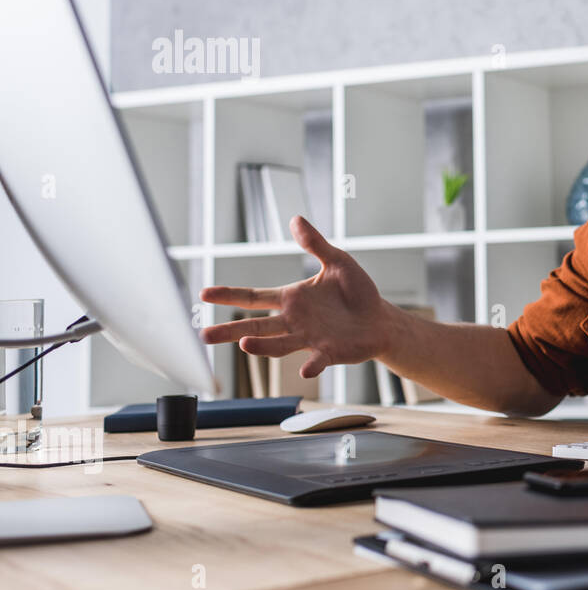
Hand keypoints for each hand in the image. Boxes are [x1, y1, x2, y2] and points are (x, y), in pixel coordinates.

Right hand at [200, 216, 391, 377]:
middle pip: (255, 327)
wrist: (381, 319)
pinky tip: (305, 370)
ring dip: (263, 346)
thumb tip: (295, 219)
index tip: (204, 293)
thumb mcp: (337, 262)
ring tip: (244, 344)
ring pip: (280, 344)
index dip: (229, 295)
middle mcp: (294, 321)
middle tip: (204, 335)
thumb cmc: (357, 293)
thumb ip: (315, 244)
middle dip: (230, 331)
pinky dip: (311, 365)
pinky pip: (318, 360)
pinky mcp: (329, 353)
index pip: (253, 297)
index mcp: (292, 299)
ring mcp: (309, 339)